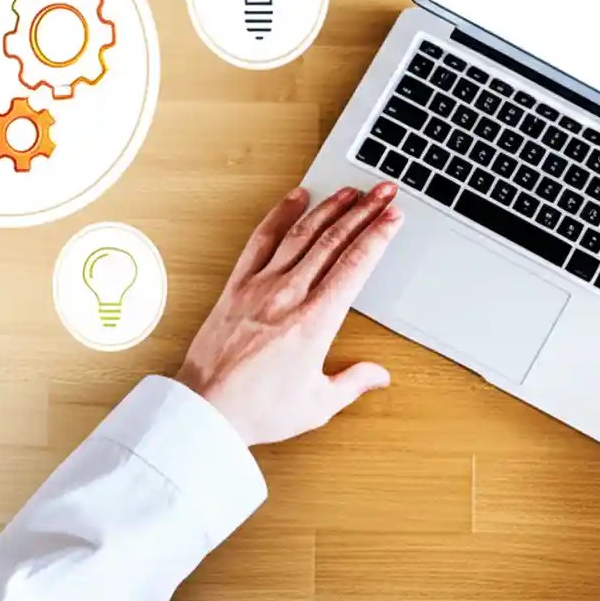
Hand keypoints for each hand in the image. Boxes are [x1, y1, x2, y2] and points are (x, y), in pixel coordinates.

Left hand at [176, 182, 402, 446]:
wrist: (205, 408)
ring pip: (302, 234)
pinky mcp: (237, 286)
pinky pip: (260, 240)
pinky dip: (280, 214)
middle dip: (364, 212)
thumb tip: (379, 376)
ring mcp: (261, 286)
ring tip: (351, 191)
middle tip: (384, 192)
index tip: (393, 217)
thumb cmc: (257, 409)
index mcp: (315, 321)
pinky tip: (297, 198)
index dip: (378, 236)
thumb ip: (353, 382)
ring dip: (330, 208)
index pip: (356, 266)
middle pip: (334, 241)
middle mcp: (289, 295)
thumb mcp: (317, 403)